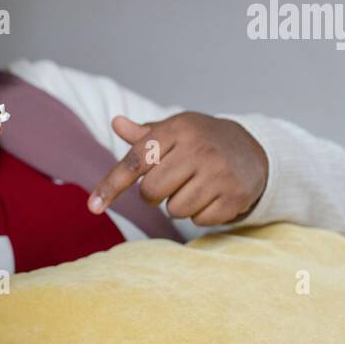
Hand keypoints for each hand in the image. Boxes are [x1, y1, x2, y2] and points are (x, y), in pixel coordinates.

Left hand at [88, 112, 267, 226]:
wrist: (252, 149)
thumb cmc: (200, 141)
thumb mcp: (174, 131)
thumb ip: (143, 135)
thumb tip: (116, 122)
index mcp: (178, 130)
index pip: (136, 161)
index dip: (112, 185)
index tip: (92, 207)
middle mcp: (199, 149)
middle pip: (151, 192)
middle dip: (154, 194)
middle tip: (170, 182)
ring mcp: (219, 173)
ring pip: (174, 210)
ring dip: (178, 205)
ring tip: (195, 186)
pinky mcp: (235, 196)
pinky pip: (199, 221)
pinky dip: (201, 214)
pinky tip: (212, 195)